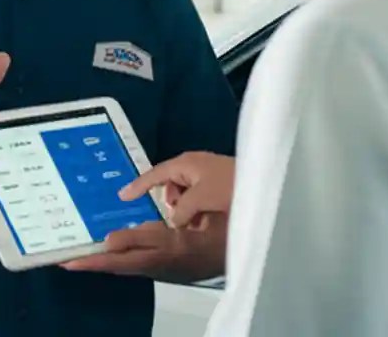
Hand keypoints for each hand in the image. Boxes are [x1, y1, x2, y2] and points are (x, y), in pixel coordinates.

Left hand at [61, 219, 226, 282]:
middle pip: (116, 266)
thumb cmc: (214, 234)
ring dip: (104, 259)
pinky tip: (114, 244)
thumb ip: (143, 237)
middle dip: (91, 262)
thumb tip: (108, 242)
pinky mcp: (168, 262)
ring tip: (82, 251)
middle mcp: (155, 266)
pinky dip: (120, 254)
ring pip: (126, 263)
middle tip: (65, 257)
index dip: (90, 262)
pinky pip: (137, 258)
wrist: (240, 249)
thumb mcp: (176, 234)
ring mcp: (162, 265)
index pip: (115, 262)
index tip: (65, 263)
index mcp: (155, 258)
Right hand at [120, 152, 234, 227]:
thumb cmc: (231, 186)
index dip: (138, 186)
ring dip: (187, 210)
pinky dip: (199, 209)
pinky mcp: (220, 184)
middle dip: (172, 203)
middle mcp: (195, 165)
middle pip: (171, 185)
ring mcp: (208, 173)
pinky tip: (208, 221)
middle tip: (179, 219)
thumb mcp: (200, 197)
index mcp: (186, 163)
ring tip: (197, 223)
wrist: (264, 183)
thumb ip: (180, 209)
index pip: (154, 173)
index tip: (122, 197)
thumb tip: (173, 220)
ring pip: (186, 195)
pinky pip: (200, 198)